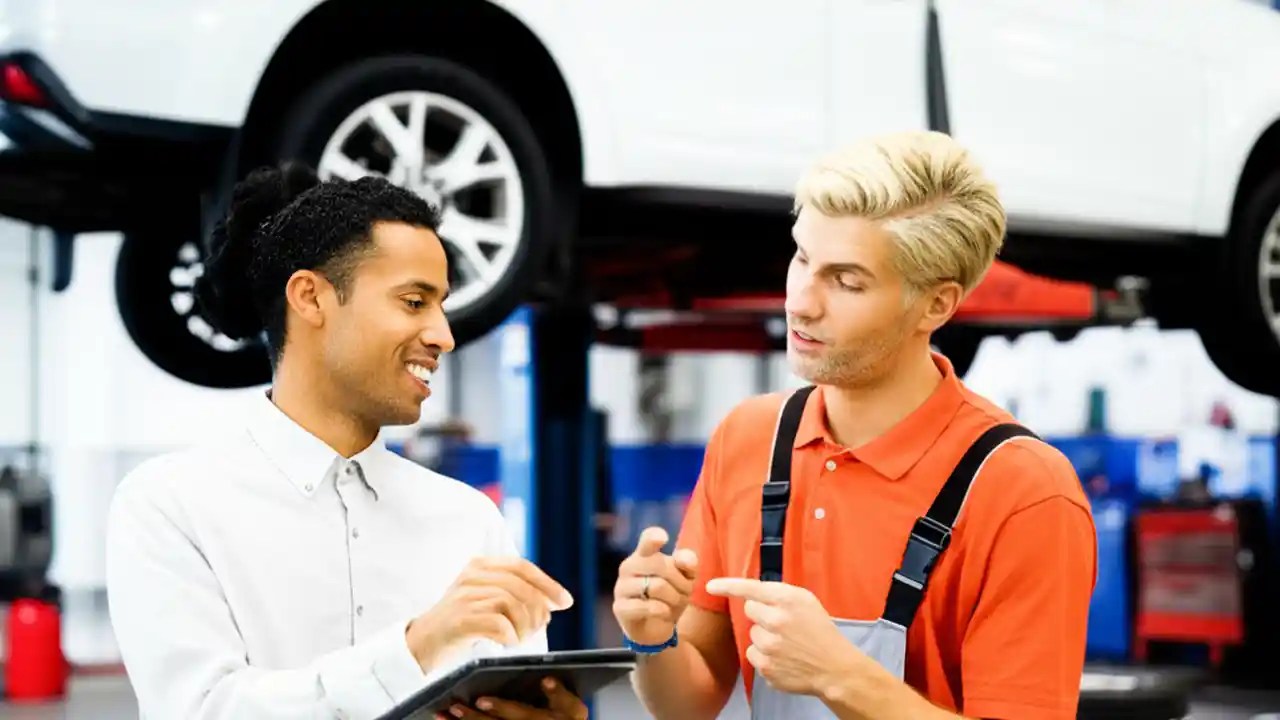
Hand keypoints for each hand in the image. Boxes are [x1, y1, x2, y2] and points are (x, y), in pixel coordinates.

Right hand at [408, 557, 573, 671]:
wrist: (422, 643)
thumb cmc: (461, 623)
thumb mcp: (485, 598)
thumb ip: (514, 594)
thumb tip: (552, 603)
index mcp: (480, 566)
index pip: (522, 567)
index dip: (548, 584)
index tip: (566, 602)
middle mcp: (472, 576)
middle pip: (521, 587)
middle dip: (538, 610)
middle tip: (540, 628)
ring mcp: (465, 596)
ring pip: (512, 604)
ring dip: (525, 626)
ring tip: (520, 638)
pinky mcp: (461, 619)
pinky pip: (500, 625)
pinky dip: (510, 637)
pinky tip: (506, 643)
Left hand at [436, 676, 587, 719]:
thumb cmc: (551, 707)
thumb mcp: (561, 697)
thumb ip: (551, 686)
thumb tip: (532, 668)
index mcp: (571, 713)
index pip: (570, 704)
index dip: (559, 694)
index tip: (547, 680)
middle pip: (527, 719)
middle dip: (503, 710)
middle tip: (481, 700)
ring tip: (452, 709)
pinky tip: (443, 717)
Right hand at [612, 527, 697, 644]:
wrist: (656, 628)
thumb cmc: (670, 596)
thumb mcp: (685, 579)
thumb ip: (688, 565)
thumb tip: (686, 561)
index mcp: (644, 554)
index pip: (647, 539)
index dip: (654, 537)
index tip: (663, 538)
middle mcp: (629, 566)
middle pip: (660, 565)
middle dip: (680, 581)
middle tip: (686, 592)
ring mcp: (621, 587)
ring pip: (656, 586)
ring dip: (674, 598)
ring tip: (674, 604)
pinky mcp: (620, 607)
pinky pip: (646, 606)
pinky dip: (662, 611)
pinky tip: (664, 613)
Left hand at [705, 577, 866, 697]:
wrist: (834, 667)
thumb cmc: (820, 631)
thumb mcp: (806, 601)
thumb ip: (779, 593)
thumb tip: (753, 591)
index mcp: (787, 600)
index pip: (749, 588)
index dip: (726, 586)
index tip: (710, 586)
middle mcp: (775, 621)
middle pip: (749, 610)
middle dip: (761, 614)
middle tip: (781, 623)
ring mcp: (769, 646)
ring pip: (751, 634)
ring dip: (763, 636)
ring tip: (785, 643)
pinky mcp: (765, 667)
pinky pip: (753, 654)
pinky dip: (764, 656)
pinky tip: (782, 657)